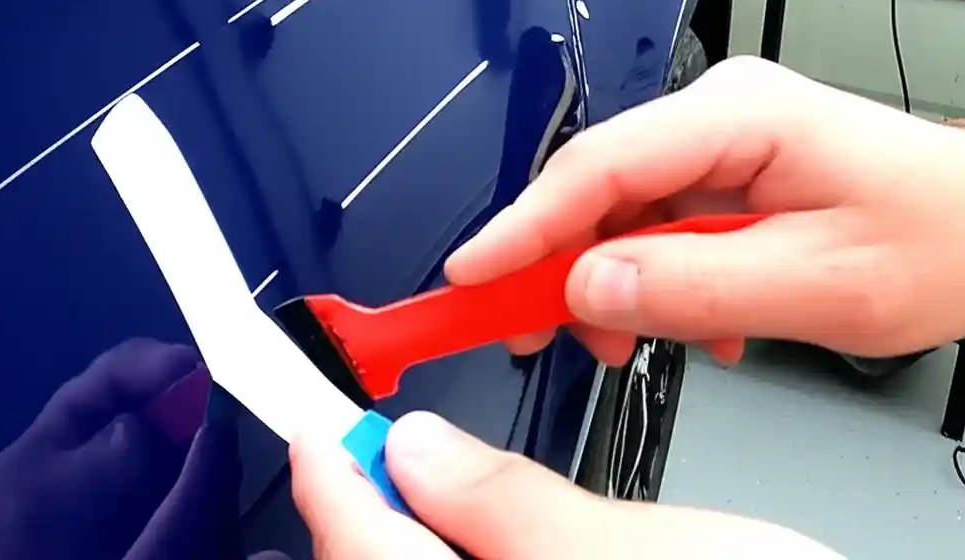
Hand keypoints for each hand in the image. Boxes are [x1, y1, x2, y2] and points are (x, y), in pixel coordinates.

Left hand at [291, 411, 841, 558]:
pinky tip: (470, 540)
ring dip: (404, 536)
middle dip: (365, 509)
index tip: (314, 419)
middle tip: (370, 446)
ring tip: (419, 481)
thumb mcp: (651, 552)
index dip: (331, 473)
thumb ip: (517, 503)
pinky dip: (454, 559)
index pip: (362, 546)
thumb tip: (423, 451)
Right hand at [446, 56, 964, 363]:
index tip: (471, 275)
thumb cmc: (944, 237)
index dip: (524, 225)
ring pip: (618, 218)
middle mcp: (719, 118)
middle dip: (557, 268)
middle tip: (526, 330)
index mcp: (739, 115)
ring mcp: (718, 147)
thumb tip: (590, 286)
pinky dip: (653, 287)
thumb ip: (695, 287)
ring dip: (611, 288)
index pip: (598, 165)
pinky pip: (655, 232)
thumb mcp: (821, 283)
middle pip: (595, 191)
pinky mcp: (722, 180)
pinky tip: (692, 325)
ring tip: (631, 344)